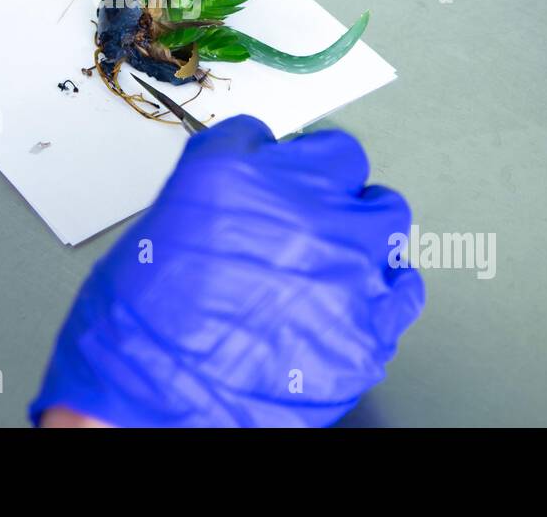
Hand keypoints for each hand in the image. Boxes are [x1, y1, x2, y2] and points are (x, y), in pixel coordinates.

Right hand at [30, 116, 424, 427]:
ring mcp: (345, 272)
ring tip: (334, 258)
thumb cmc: (141, 324)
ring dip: (362, 234)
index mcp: (245, 178)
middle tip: (311, 219)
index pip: (307, 142)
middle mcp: (303, 215)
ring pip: (387, 223)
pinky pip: (405, 289)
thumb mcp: (169, 213)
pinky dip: (385, 290)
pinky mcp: (367, 330)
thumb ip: (227, 174)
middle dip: (334, 194)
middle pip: (353, 175)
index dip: (302, 163)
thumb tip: (256, 162)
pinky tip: (358, 295)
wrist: (150, 404)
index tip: (298, 176)